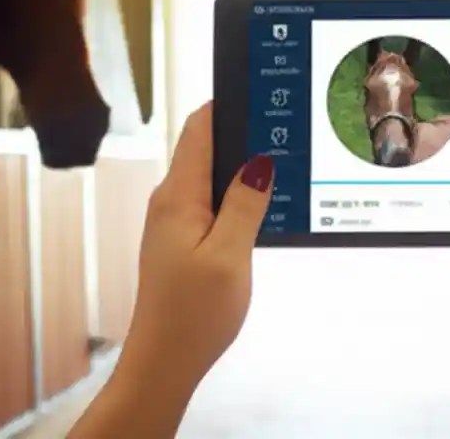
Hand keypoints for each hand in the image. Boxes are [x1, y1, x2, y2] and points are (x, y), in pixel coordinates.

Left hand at [70, 103, 273, 437]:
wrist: (164, 361)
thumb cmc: (193, 313)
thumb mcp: (230, 255)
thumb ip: (245, 203)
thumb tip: (260, 159)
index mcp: (179, 196)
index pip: (200, 128)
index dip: (228, 102)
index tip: (260, 87)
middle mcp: (170, 201)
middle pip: (206, 147)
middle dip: (243, 132)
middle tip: (286, 123)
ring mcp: (174, 221)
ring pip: (211, 176)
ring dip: (242, 167)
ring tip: (284, 159)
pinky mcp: (182, 240)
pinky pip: (211, 202)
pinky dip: (237, 194)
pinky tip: (264, 205)